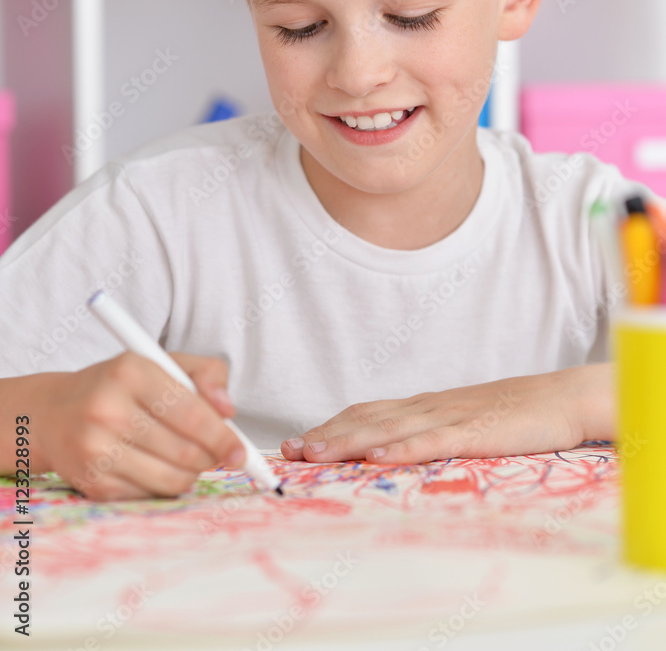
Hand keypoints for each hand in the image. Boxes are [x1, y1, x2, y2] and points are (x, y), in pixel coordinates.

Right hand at [32, 352, 241, 500]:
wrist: (52, 414)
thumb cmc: (118, 385)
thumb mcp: (161, 362)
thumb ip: (206, 373)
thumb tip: (228, 410)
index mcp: (131, 372)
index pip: (192, 413)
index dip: (223, 436)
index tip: (241, 450)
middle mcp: (108, 410)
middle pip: (185, 451)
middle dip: (212, 457)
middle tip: (219, 454)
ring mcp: (96, 449)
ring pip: (172, 478)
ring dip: (192, 474)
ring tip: (189, 458)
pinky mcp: (92, 482)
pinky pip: (150, 494)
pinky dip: (165, 484)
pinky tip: (157, 465)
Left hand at [281, 365, 614, 464]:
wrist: (559, 399)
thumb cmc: (511, 417)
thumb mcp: (461, 424)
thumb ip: (427, 434)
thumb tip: (391, 453)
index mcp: (423, 406)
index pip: (366, 413)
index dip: (330, 426)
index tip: (296, 443)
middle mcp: (427, 407)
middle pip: (367, 418)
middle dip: (326, 434)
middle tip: (288, 451)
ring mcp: (449, 417)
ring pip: (390, 428)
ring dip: (349, 440)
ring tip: (316, 452)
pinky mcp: (473, 431)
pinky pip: (432, 440)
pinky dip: (402, 448)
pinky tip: (378, 456)